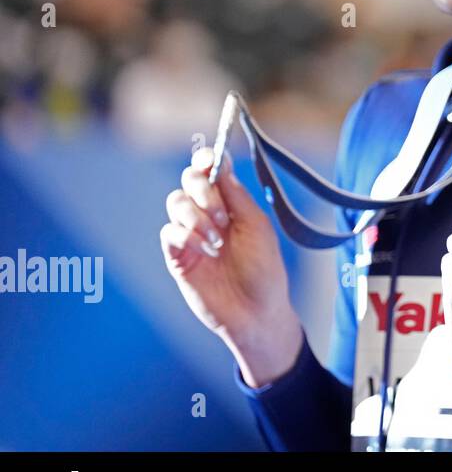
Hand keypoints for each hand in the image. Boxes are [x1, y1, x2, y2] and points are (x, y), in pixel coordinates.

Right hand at [160, 147, 302, 385]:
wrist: (256, 312)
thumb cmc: (264, 270)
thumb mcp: (256, 227)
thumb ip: (236, 196)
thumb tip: (220, 164)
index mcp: (231, 204)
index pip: (210, 171)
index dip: (205, 159)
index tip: (208, 160)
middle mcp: (208, 214)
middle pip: (188, 181)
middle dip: (202, 191)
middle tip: (223, 216)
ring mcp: (191, 234)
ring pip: (175, 203)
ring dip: (196, 216)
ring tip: (217, 240)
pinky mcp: (178, 256)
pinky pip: (169, 232)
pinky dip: (185, 235)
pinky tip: (204, 250)